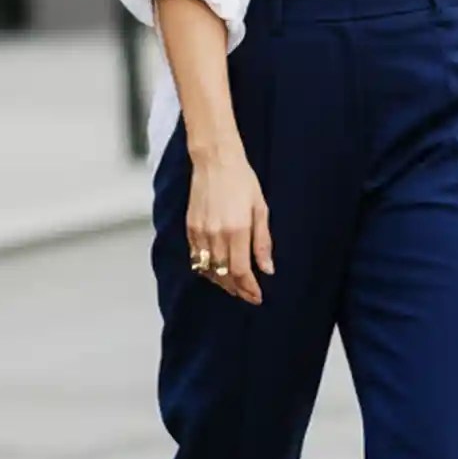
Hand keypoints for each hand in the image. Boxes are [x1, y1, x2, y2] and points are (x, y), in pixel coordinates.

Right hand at [187, 143, 273, 304]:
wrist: (215, 161)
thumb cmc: (242, 181)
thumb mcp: (260, 209)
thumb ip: (263, 242)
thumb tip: (267, 269)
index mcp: (237, 230)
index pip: (240, 271)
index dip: (249, 288)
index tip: (257, 296)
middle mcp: (216, 234)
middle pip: (224, 275)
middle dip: (237, 289)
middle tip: (248, 294)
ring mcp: (200, 232)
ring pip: (208, 269)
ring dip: (221, 282)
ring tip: (233, 286)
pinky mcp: (190, 227)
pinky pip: (195, 257)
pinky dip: (206, 268)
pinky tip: (216, 270)